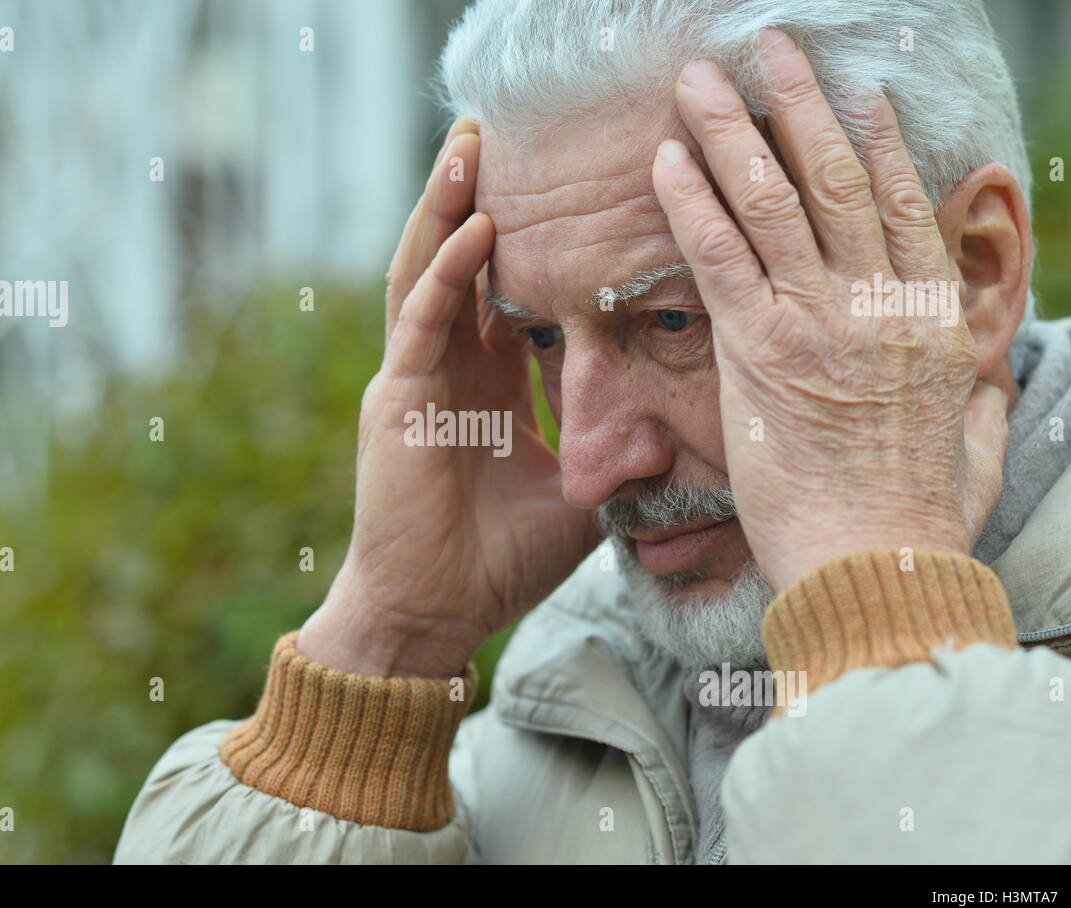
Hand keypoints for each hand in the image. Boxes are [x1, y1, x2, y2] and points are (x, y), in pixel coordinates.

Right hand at [299, 119, 598, 677]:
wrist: (436, 612)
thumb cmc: (498, 560)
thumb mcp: (574, 492)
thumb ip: (610, 451)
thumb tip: (669, 431)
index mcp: (486, 384)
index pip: (504, 291)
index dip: (527, 238)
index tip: (565, 186)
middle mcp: (448, 368)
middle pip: (458, 262)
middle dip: (475, 197)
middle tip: (499, 131)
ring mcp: (417, 379)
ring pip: (428, 272)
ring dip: (449, 209)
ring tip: (473, 145)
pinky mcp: (400, 400)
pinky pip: (423, 322)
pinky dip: (448, 275)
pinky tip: (475, 229)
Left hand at [650, 30, 1007, 591]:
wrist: (879, 571)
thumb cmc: (924, 521)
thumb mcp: (979, 443)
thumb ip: (978, 395)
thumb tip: (986, 375)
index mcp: (929, 319)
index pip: (903, 206)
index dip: (876, 142)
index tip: (854, 93)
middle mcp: (877, 303)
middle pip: (836, 179)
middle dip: (797, 106)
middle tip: (766, 51)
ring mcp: (819, 321)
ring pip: (773, 202)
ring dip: (731, 131)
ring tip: (699, 81)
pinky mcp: (760, 352)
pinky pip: (719, 258)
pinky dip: (691, 203)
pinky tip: (665, 160)